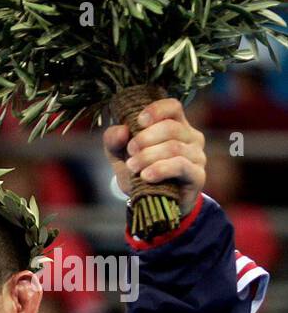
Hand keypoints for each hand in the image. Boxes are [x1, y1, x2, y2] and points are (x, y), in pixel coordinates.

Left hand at [103, 99, 205, 215]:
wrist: (150, 205)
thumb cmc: (138, 174)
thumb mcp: (119, 156)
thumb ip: (114, 141)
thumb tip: (121, 131)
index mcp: (175, 126)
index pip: (173, 106)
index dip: (156, 110)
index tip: (138, 122)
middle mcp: (191, 137)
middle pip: (171, 127)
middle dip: (145, 139)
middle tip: (130, 153)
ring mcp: (197, 156)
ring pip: (174, 147)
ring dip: (148, 157)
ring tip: (133, 167)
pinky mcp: (198, 175)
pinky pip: (181, 166)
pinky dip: (160, 169)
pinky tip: (146, 176)